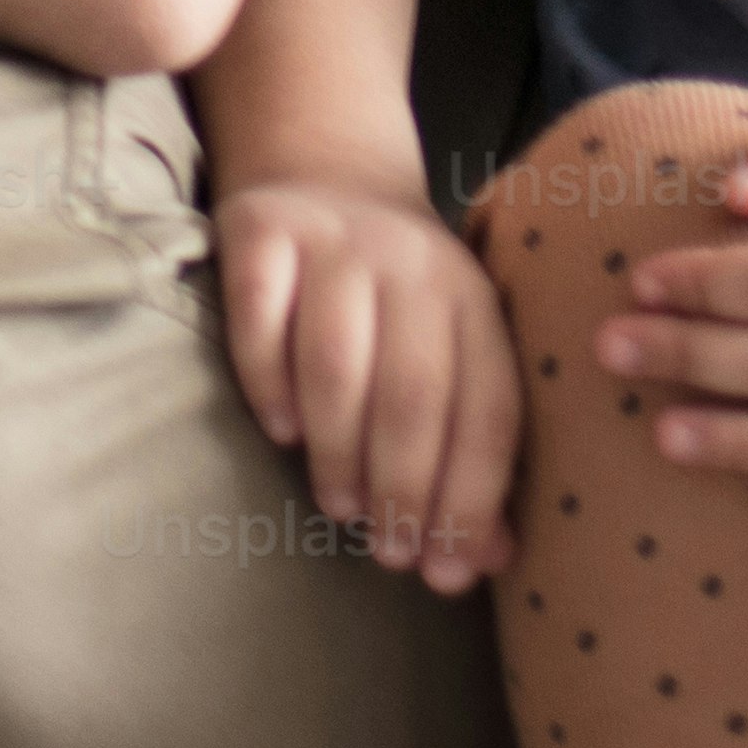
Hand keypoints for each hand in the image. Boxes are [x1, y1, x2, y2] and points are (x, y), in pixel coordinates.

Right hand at [209, 169, 522, 588]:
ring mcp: (334, 240)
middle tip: (387, 554)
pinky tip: (283, 431)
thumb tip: (486, 560)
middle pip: (413, 394)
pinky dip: (269, 382)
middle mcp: (412, 261)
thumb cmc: (398, 300)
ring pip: (337, 362)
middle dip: (403, 490)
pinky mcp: (261, 229)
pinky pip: (260, 317)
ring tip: (340, 505)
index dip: (470, 501)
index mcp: (473, 299)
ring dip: (338, 451)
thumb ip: (471, 449)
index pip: (487, 410)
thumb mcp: (454, 353)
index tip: (446, 572)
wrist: (329, 175)